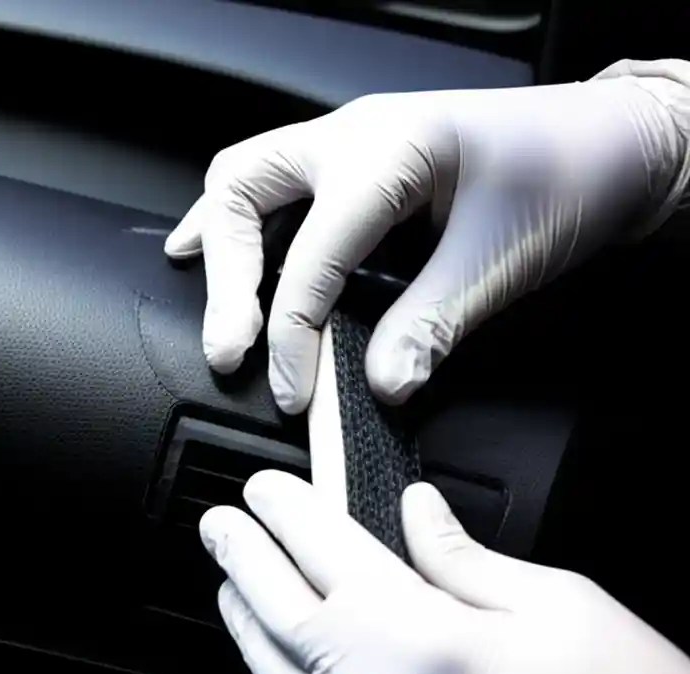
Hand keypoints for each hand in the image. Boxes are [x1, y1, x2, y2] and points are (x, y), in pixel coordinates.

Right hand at [166, 62, 689, 411]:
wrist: (617, 139)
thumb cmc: (572, 174)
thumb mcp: (504, 259)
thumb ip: (432, 324)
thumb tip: (379, 382)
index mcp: (391, 149)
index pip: (310, 253)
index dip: (291, 332)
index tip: (293, 390)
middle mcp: (355, 133)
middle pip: (244, 192)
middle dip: (227, 276)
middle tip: (231, 346)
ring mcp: (349, 139)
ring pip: (245, 176)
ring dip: (220, 241)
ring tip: (207, 298)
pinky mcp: (355, 159)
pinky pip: (269, 179)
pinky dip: (235, 221)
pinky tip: (214, 249)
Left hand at [199, 471, 689, 673]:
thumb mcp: (553, 603)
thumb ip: (464, 558)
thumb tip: (413, 510)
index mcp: (415, 630)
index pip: (322, 547)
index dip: (285, 508)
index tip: (262, 487)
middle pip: (276, 605)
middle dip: (241, 555)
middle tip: (219, 523)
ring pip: (272, 673)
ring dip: (243, 622)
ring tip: (231, 587)